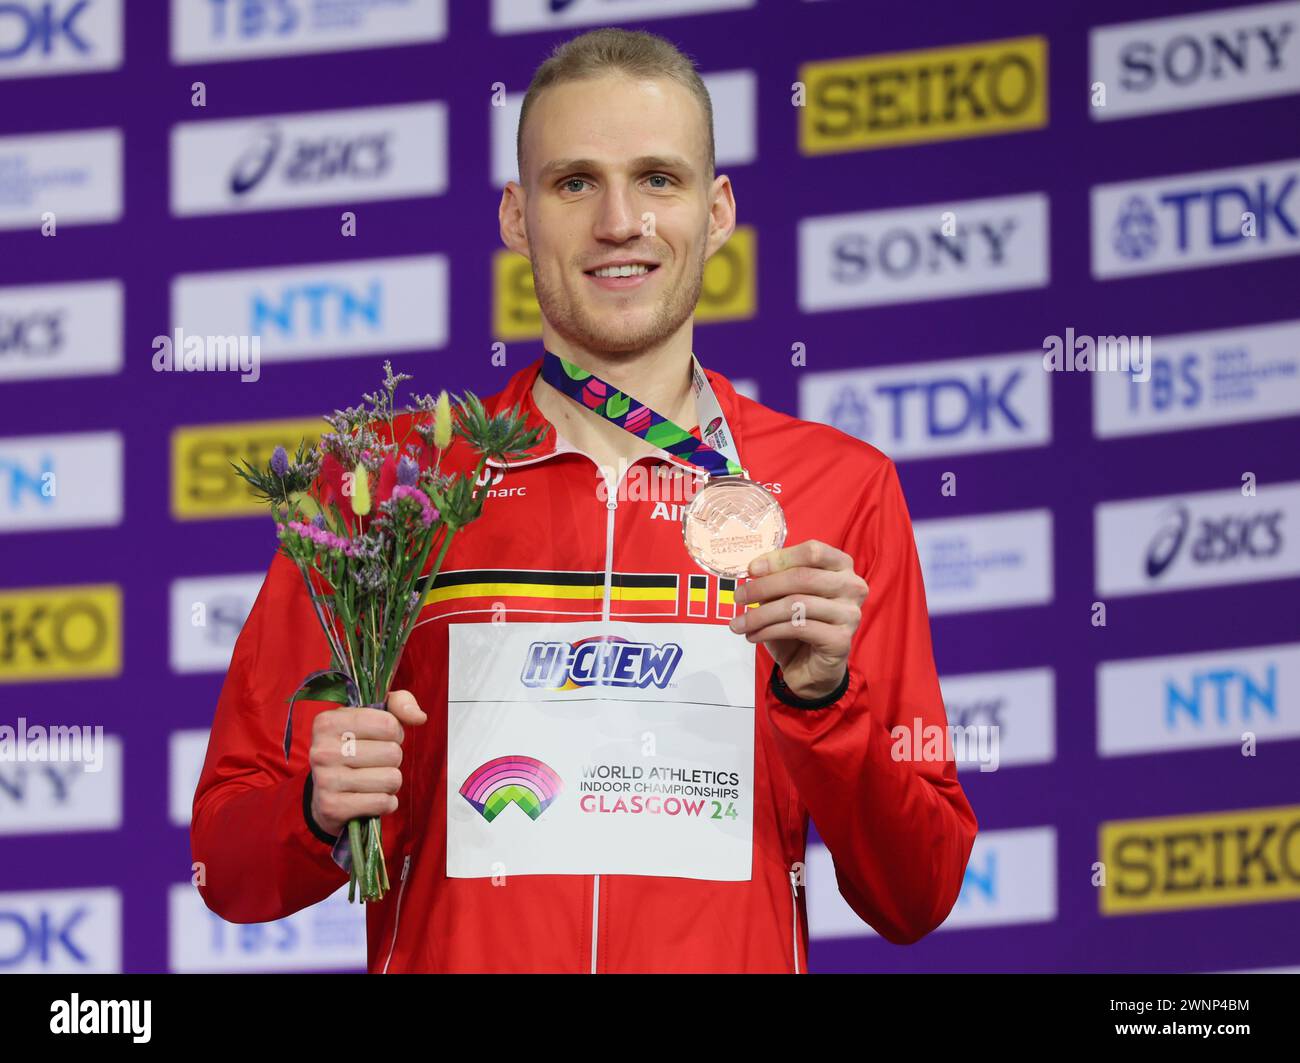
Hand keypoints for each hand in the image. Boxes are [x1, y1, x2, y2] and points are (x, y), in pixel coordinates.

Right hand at [308, 689, 426, 836]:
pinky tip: (371, 797)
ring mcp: (325, 780)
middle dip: (393, 759)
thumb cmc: (353, 747)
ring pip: (391, 779)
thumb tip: (419, 717)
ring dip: (391, 782)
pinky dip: (386, 802)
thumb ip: (399, 704)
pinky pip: (382, 802)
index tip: (382, 737)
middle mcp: (322, 750)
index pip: (388, 724)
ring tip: (373, 779)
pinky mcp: (333, 807)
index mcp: (329, 722)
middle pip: (392, 753)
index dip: (395, 732)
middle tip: (376, 761)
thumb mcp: (371, 716)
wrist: (323, 793)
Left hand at [729, 540, 867, 700]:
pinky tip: (753, 636)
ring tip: (739, 624)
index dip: (780, 558)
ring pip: (797, 604)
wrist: (812, 667)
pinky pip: (798, 628)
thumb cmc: (799, 623)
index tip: (751, 569)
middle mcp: (852, 586)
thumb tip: (754, 570)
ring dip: (760, 615)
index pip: (813, 551)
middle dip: (764, 587)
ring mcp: (850, 613)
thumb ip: (777, 578)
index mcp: (841, 566)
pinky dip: (769, 631)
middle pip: (803, 577)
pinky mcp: (841, 639)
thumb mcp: (785, 595)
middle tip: (738, 596)